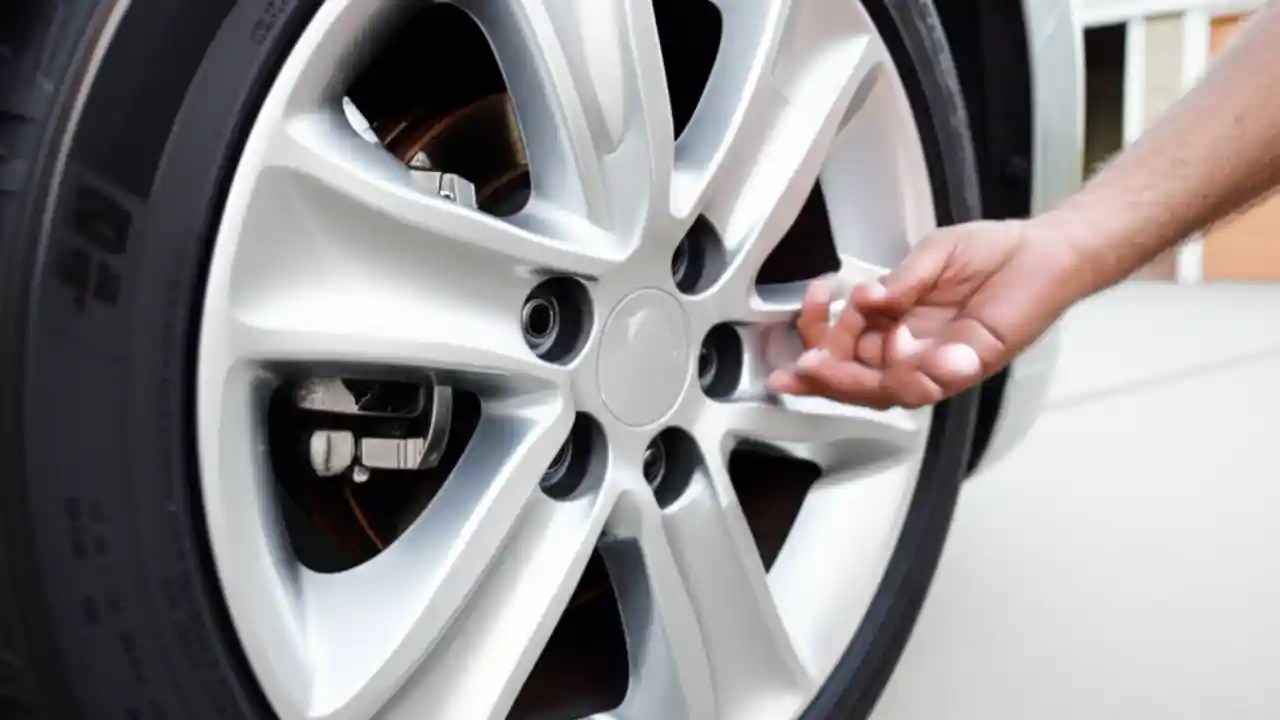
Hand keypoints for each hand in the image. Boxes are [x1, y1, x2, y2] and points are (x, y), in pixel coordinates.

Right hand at [766, 218, 1090, 408]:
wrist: (1045, 252)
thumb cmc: (990, 253)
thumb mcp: (931, 255)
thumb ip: (898, 281)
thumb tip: (863, 296)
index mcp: (892, 327)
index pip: (844, 354)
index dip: (815, 358)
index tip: (790, 359)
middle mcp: (911, 352)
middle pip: (858, 382)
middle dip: (826, 377)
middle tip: (805, 364)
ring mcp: (939, 363)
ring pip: (889, 390)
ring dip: (859, 378)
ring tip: (830, 357)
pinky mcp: (971, 366)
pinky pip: (936, 382)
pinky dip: (918, 372)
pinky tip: (905, 352)